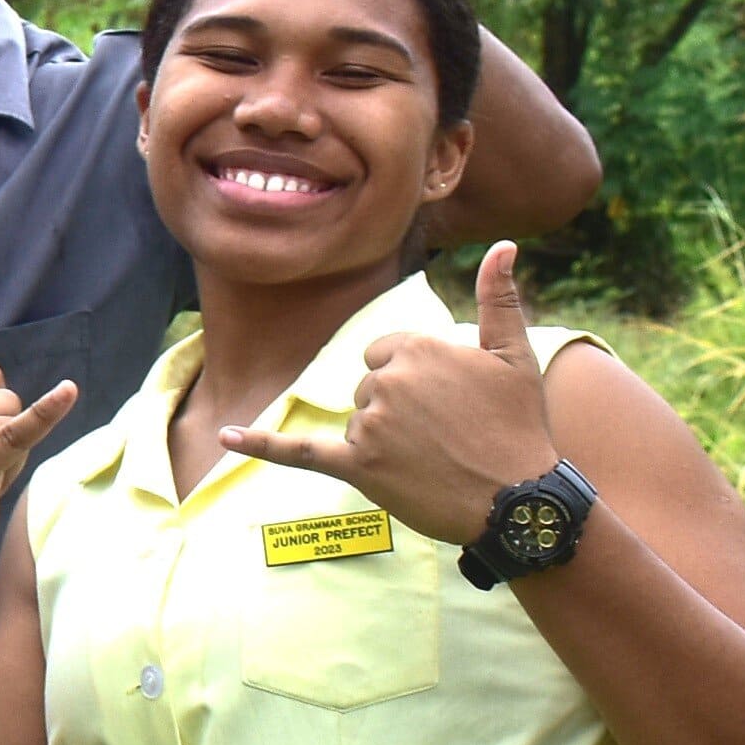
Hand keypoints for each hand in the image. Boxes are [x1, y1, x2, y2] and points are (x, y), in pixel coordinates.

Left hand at [224, 243, 559, 542]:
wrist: (519, 500)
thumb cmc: (519, 425)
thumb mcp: (515, 354)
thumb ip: (499, 297)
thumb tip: (502, 244)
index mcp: (415, 347)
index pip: (385, 352)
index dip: (414, 377)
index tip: (449, 401)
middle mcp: (386, 381)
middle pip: (369, 384)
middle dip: (399, 406)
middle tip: (446, 433)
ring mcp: (369, 425)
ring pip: (357, 419)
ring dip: (385, 437)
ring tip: (434, 455)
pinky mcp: (357, 466)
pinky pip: (298, 450)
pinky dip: (260, 445)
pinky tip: (225, 437)